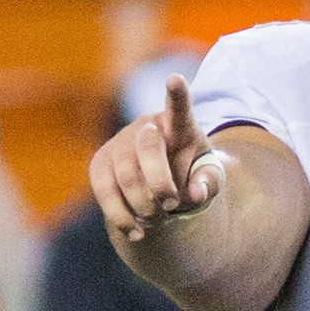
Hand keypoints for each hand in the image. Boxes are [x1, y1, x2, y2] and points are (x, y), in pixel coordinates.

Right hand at [89, 74, 222, 242]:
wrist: (161, 185)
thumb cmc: (190, 174)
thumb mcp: (209, 178)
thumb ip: (209, 184)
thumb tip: (195, 193)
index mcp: (179, 125)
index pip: (178, 107)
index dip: (177, 94)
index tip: (175, 78)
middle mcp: (146, 127)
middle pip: (148, 149)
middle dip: (161, 184)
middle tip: (170, 206)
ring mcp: (120, 143)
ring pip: (125, 176)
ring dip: (143, 205)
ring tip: (158, 219)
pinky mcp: (100, 163)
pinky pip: (104, 191)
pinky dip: (120, 216)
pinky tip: (136, 232)